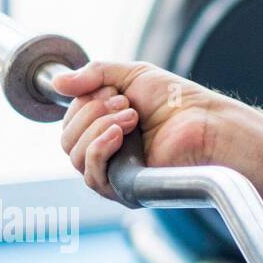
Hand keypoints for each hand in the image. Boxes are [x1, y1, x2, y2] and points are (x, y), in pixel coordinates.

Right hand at [53, 61, 229, 201]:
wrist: (206, 124)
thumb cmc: (179, 102)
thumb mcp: (133, 75)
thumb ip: (95, 74)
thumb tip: (56, 82)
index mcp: (106, 127)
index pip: (69, 121)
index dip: (84, 102)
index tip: (114, 90)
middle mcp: (107, 152)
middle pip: (67, 139)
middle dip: (92, 113)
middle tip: (126, 103)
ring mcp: (115, 172)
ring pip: (75, 156)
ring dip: (98, 128)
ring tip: (132, 116)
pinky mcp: (124, 188)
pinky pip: (92, 175)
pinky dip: (99, 148)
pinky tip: (119, 134)